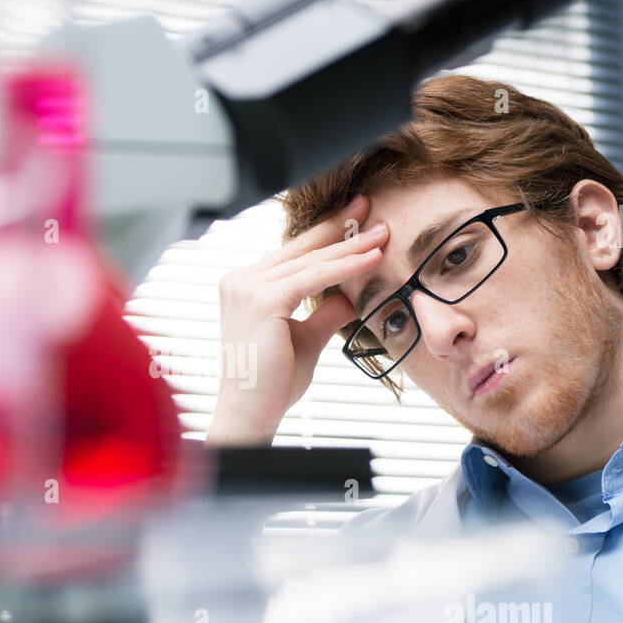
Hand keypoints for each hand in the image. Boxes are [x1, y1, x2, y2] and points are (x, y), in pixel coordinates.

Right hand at [206, 193, 387, 445]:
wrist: (251, 412)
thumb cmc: (271, 382)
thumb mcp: (305, 339)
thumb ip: (324, 314)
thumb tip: (349, 297)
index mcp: (246, 286)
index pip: (293, 254)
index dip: (326, 234)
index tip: (356, 218)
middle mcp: (241, 281)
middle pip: (301, 249)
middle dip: (340, 229)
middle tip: (371, 210)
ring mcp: (248, 288)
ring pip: (310, 261)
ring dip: (350, 246)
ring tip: (381, 235)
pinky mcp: (263, 301)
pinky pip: (313, 278)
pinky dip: (345, 267)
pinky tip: (370, 259)